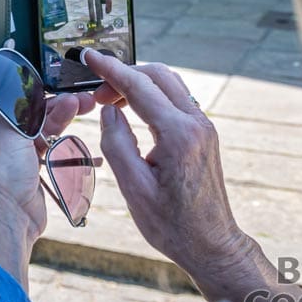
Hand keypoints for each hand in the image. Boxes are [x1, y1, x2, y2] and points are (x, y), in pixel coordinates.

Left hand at [0, 90, 95, 288]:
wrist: (4, 218)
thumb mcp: (8, 124)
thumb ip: (23, 100)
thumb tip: (34, 79)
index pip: (1, 86)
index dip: (25, 77)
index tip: (51, 70)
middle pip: (24, 103)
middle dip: (52, 97)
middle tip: (78, 91)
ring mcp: (8, 147)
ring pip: (39, 120)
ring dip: (61, 112)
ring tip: (84, 104)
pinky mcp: (26, 162)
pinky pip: (46, 140)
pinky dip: (61, 131)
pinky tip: (76, 120)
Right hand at [87, 51, 250, 288]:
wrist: (212, 245)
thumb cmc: (172, 225)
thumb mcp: (133, 189)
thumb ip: (117, 144)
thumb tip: (110, 112)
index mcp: (178, 136)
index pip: (140, 88)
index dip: (111, 69)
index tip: (89, 56)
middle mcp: (196, 125)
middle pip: (158, 75)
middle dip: (124, 74)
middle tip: (97, 93)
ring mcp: (204, 128)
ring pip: (169, 84)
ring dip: (138, 84)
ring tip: (111, 102)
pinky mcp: (204, 134)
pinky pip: (176, 100)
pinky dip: (152, 95)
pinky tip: (133, 112)